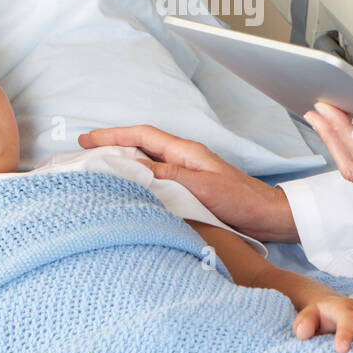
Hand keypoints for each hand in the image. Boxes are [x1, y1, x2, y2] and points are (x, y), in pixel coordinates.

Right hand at [78, 124, 299, 241]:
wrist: (268, 217)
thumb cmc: (241, 200)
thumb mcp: (201, 186)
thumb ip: (167, 175)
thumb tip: (133, 165)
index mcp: (185, 152)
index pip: (142, 136)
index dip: (113, 136)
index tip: (87, 140)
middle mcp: (183, 159)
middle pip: (140, 147)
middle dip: (111, 148)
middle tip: (84, 156)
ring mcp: (186, 175)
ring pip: (146, 165)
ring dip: (122, 165)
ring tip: (98, 173)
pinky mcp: (190, 191)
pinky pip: (156, 182)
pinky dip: (138, 184)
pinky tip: (128, 194)